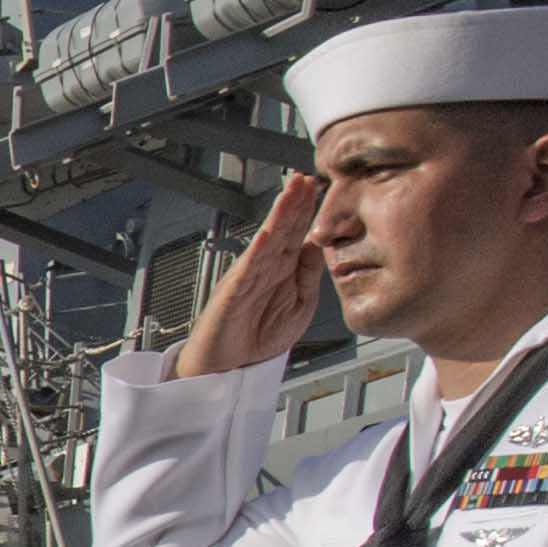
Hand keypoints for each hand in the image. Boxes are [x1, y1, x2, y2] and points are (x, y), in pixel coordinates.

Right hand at [178, 177, 330, 379]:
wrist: (228, 369)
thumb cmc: (257, 339)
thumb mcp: (300, 307)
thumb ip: (310, 277)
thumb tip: (317, 247)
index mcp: (281, 270)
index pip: (297, 233)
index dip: (307, 210)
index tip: (319, 187)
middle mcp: (265, 268)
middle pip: (283, 228)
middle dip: (294, 202)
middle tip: (306, 177)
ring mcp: (248, 277)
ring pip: (267, 240)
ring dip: (279, 215)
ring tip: (291, 192)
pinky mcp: (233, 292)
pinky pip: (247, 268)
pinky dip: (256, 250)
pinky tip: (266, 233)